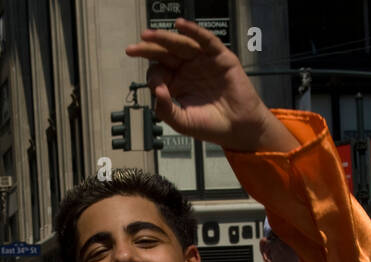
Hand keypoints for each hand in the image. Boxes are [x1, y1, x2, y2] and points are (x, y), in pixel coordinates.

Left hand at [126, 19, 290, 152]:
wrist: (237, 129)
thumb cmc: (211, 125)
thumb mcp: (181, 121)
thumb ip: (165, 109)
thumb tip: (156, 91)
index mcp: (177, 83)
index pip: (159, 72)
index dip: (154, 76)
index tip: (156, 87)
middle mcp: (188, 69)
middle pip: (165, 53)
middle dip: (148, 49)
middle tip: (133, 49)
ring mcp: (203, 61)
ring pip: (181, 44)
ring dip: (164, 38)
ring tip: (148, 35)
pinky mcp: (219, 57)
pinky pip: (205, 40)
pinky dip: (193, 31)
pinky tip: (180, 25)